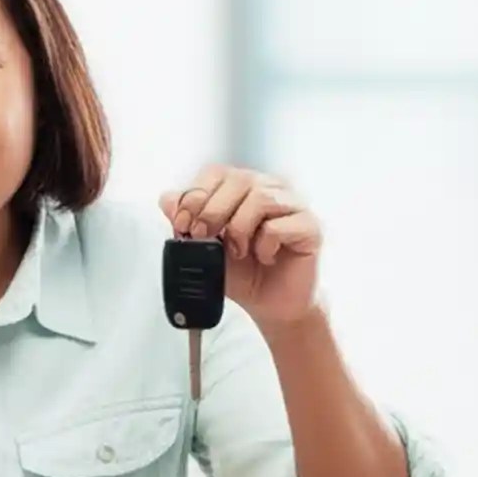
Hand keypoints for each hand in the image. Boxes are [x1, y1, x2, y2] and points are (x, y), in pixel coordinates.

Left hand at [160, 165, 322, 325]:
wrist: (270, 304)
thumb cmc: (243, 272)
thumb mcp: (203, 248)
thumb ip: (185, 222)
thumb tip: (167, 199)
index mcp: (243, 188)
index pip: (216, 172)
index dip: (196, 195)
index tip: (182, 224)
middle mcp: (269, 188)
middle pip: (238, 180)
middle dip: (212, 211)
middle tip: (204, 237)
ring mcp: (293, 205)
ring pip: (261, 197)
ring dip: (239, 228)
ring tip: (238, 251)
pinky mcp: (310, 227)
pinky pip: (280, 225)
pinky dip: (264, 244)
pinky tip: (264, 257)